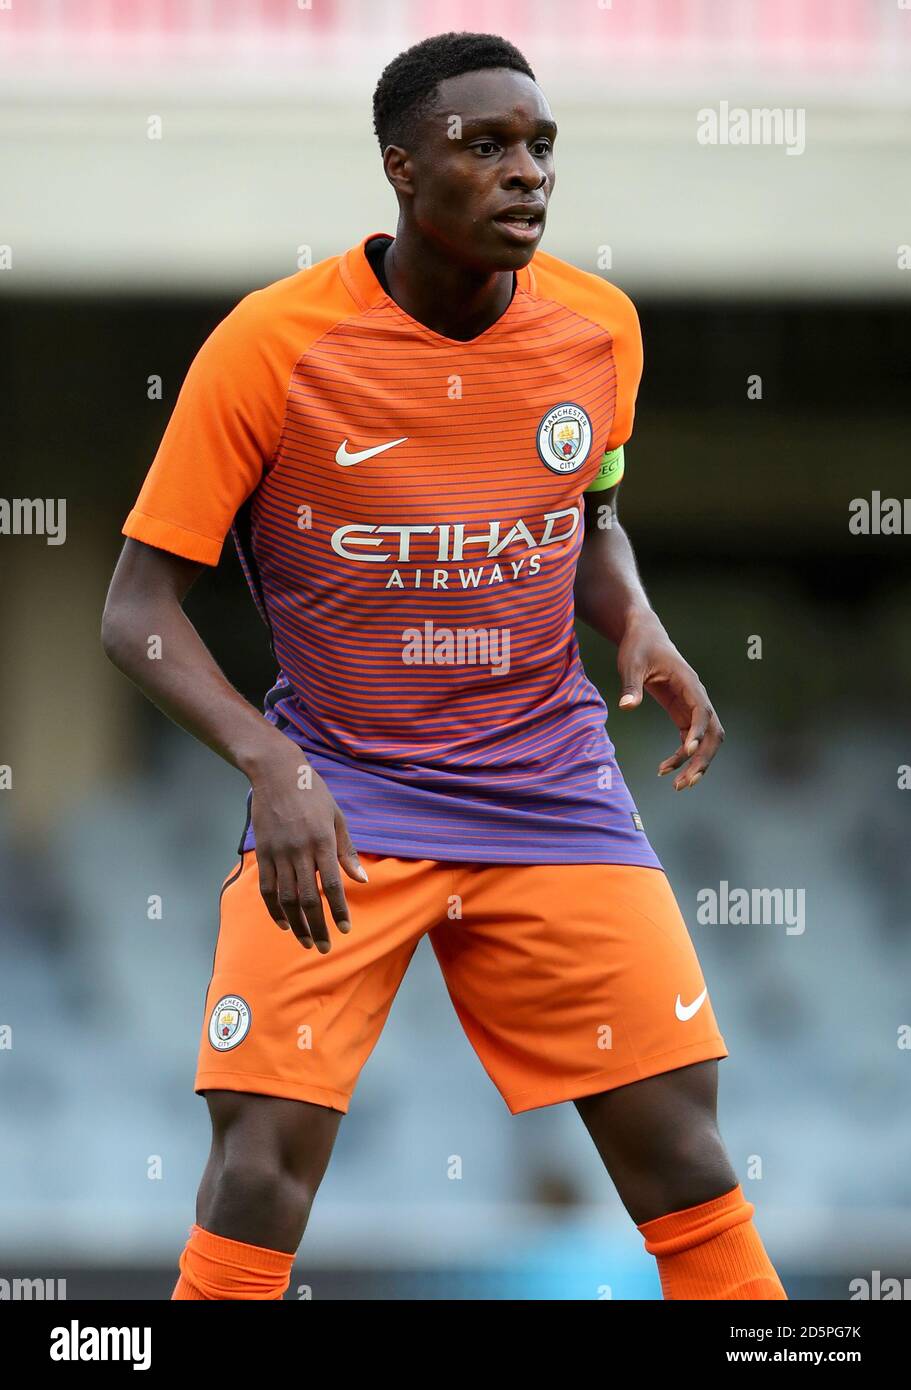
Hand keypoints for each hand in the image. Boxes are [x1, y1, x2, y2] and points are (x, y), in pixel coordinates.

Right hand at [246, 738, 366, 950]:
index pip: (333, 885)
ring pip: (286, 898)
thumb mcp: (337, 818)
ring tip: (306, 941)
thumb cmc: (313, 793)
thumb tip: (362, 880)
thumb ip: (348, 851)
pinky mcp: (263, 852)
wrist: (276, 773)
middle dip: (317, 926)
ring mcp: (279, 853)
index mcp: (322, 842)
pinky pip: (267, 888)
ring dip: (296, 924)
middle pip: (308, 898)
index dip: (339, 910)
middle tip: (324, 947)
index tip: (345, 930)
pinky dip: (274, 909)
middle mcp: (300, 851)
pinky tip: (284, 923)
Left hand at [616, 612, 724, 789]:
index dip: (698, 731)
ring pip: (705, 740)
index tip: (687, 750)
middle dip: (703, 758)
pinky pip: (689, 739)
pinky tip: (665, 769)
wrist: (644, 636)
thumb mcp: (631, 663)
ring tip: (678, 785)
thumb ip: (631, 685)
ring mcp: (691, 707)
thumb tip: (627, 707)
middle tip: (685, 782)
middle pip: (713, 732)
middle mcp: (696, 697)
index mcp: (689, 682)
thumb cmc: (639, 647)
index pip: (702, 711)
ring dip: (696, 763)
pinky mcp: (682, 714)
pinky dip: (682, 756)